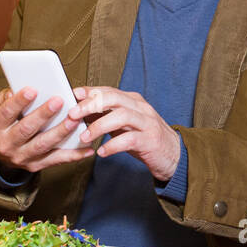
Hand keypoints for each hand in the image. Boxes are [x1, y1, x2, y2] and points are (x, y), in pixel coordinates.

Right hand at [0, 87, 95, 173]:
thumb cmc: (1, 125)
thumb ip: (4, 98)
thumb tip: (15, 90)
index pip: (7, 113)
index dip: (19, 101)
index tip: (32, 89)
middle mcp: (6, 144)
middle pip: (26, 129)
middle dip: (44, 114)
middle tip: (59, 101)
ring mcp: (21, 157)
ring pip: (43, 145)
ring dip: (60, 132)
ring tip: (74, 120)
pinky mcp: (35, 165)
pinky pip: (56, 160)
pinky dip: (73, 155)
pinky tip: (86, 149)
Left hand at [67, 86, 181, 181]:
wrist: (174, 155)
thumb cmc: (144, 139)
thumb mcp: (125, 125)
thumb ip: (107, 116)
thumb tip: (80, 112)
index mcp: (134, 101)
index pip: (109, 90)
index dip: (90, 91)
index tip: (73, 94)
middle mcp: (141, 108)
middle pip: (114, 98)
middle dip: (91, 105)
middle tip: (72, 114)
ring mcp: (148, 123)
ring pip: (122, 116)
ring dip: (99, 125)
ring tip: (84, 137)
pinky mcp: (151, 141)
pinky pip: (130, 140)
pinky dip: (113, 145)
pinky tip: (102, 152)